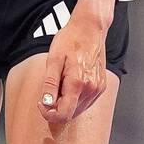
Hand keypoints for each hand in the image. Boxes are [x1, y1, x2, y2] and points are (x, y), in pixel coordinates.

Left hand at [37, 7, 108, 123]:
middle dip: (56, 107)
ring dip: (66, 103)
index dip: (49, 114)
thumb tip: (46, 104)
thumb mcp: (53, 60)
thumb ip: (50, 84)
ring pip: (78, 109)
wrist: (89, 29)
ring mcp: (98, 89)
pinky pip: (86, 102)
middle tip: (49, 89)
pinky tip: (70, 82)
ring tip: (60, 81)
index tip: (41, 103)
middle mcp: (91, 89)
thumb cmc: (70, 40)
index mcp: (77, 84)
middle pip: (71, 113)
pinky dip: (75, 98)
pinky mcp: (101, 86)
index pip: (64, 115)